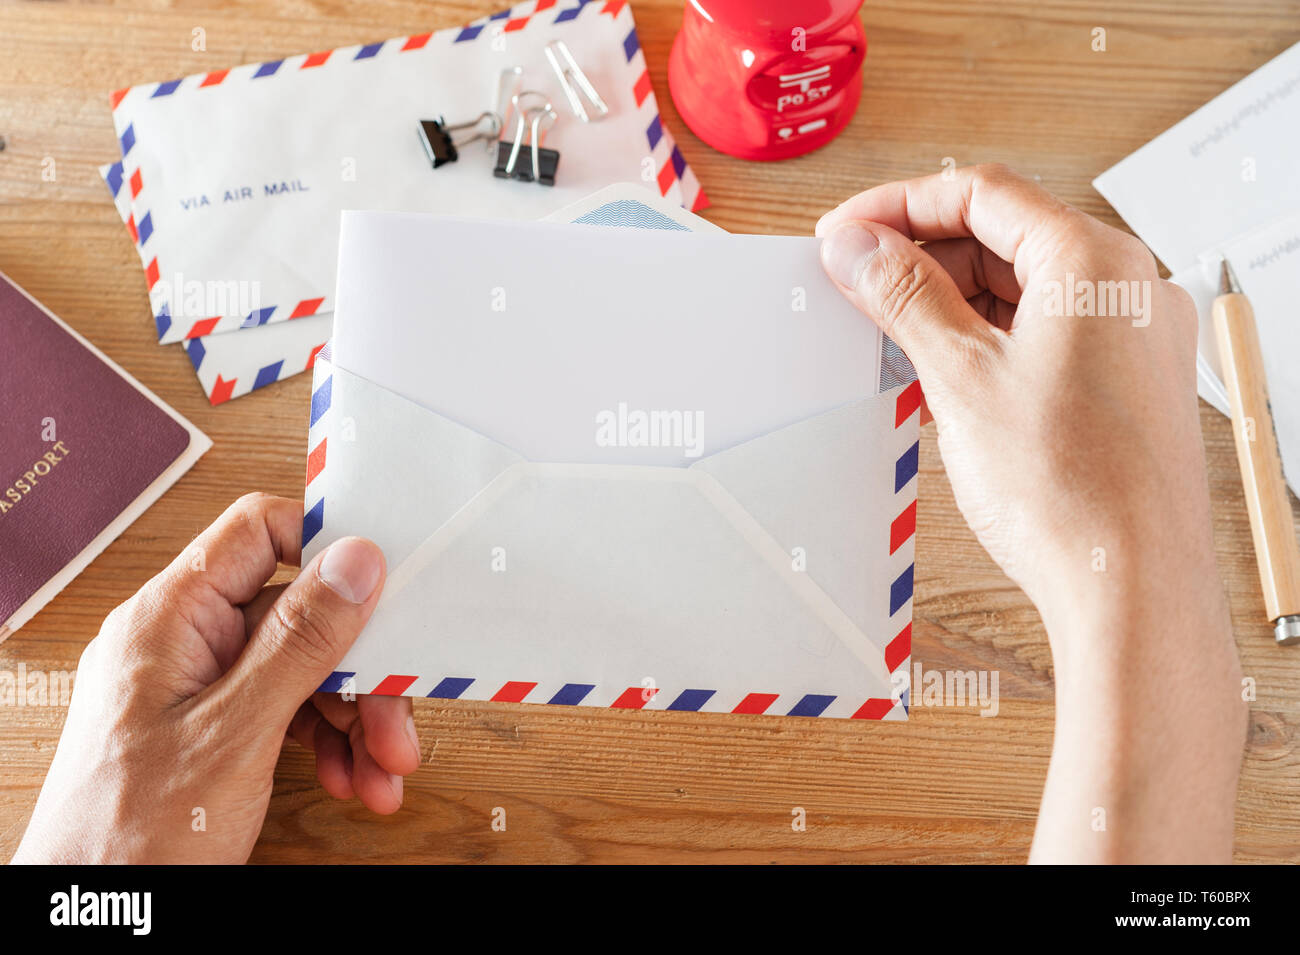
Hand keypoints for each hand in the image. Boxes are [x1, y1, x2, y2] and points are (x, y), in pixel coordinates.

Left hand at [11, 493, 419, 863]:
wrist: (92, 914)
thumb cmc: (131, 837)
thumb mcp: (235, 734)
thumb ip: (298, 642)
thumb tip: (354, 560)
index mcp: (169, 619)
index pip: (258, 533)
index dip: (326, 549)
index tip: (385, 591)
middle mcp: (183, 643)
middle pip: (297, 616)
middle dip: (358, 674)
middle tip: (397, 726)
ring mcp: (196, 687)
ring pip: (301, 670)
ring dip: (353, 720)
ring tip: (382, 772)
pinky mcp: (210, 729)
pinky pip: (285, 711)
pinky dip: (326, 743)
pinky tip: (350, 779)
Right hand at [818, 164, 1246, 862]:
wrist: (1128, 586)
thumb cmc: (1071, 491)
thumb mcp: (960, 375)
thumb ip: (902, 296)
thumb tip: (857, 245)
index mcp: (1096, 263)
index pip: (982, 194)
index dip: (898, 205)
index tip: (845, 233)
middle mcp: (1126, 288)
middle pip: (1004, 237)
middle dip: (920, 255)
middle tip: (852, 283)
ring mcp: (1129, 337)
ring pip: (1022, 287)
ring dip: (948, 300)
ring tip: (885, 333)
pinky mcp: (1122, 382)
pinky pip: (1044, 332)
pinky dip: (985, 339)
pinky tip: (937, 370)